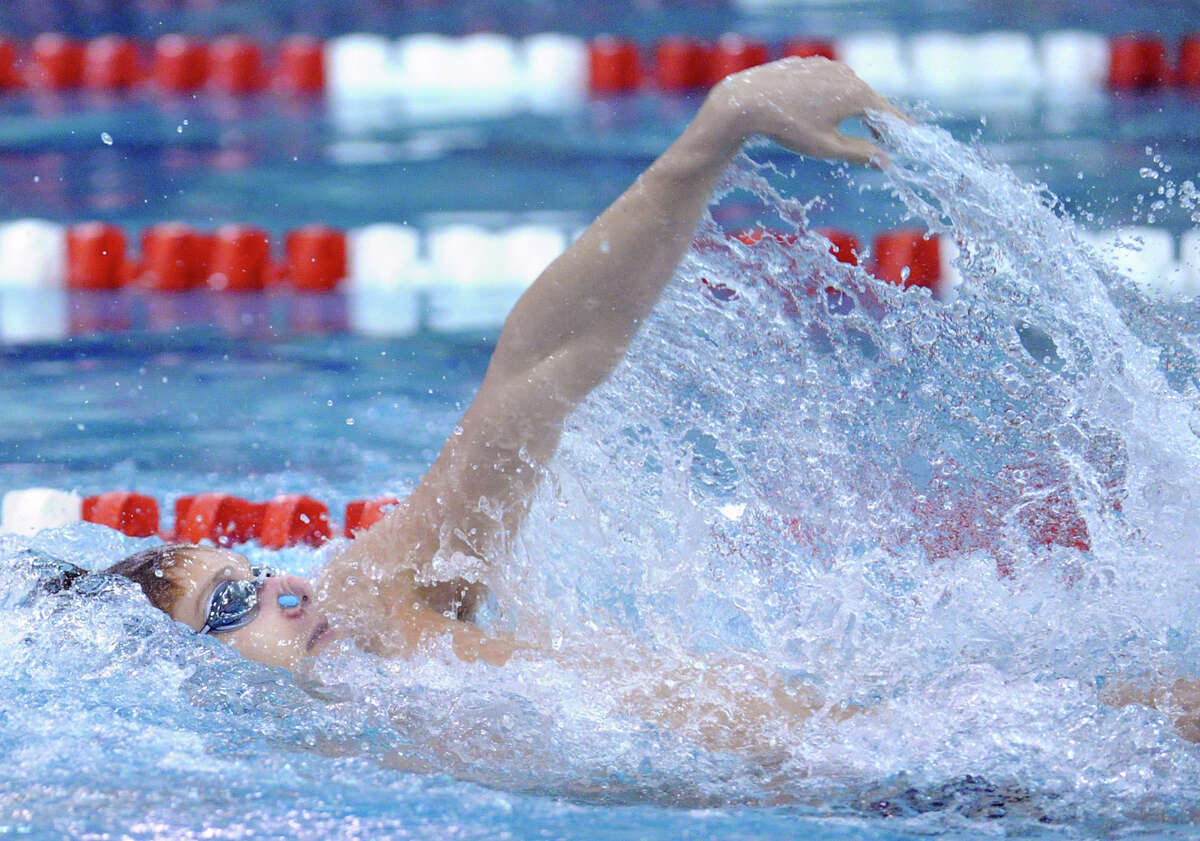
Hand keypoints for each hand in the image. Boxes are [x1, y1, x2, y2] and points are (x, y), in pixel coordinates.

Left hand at [703, 56, 908, 165]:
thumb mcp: (826, 147)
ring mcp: (826, 66)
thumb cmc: (789, 127)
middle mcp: (846, 74)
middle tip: (885, 136)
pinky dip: (833, 95)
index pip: (887, 112)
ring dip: (854, 106)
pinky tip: (825, 108)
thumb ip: (859, 152)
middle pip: (869, 98)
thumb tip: (885, 160)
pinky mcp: (807, 64)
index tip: (911, 135)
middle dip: (877, 118)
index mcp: (856, 94)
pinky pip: (828, 81)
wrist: (748, 101)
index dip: (900, 126)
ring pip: (847, 88)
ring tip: (857, 123)